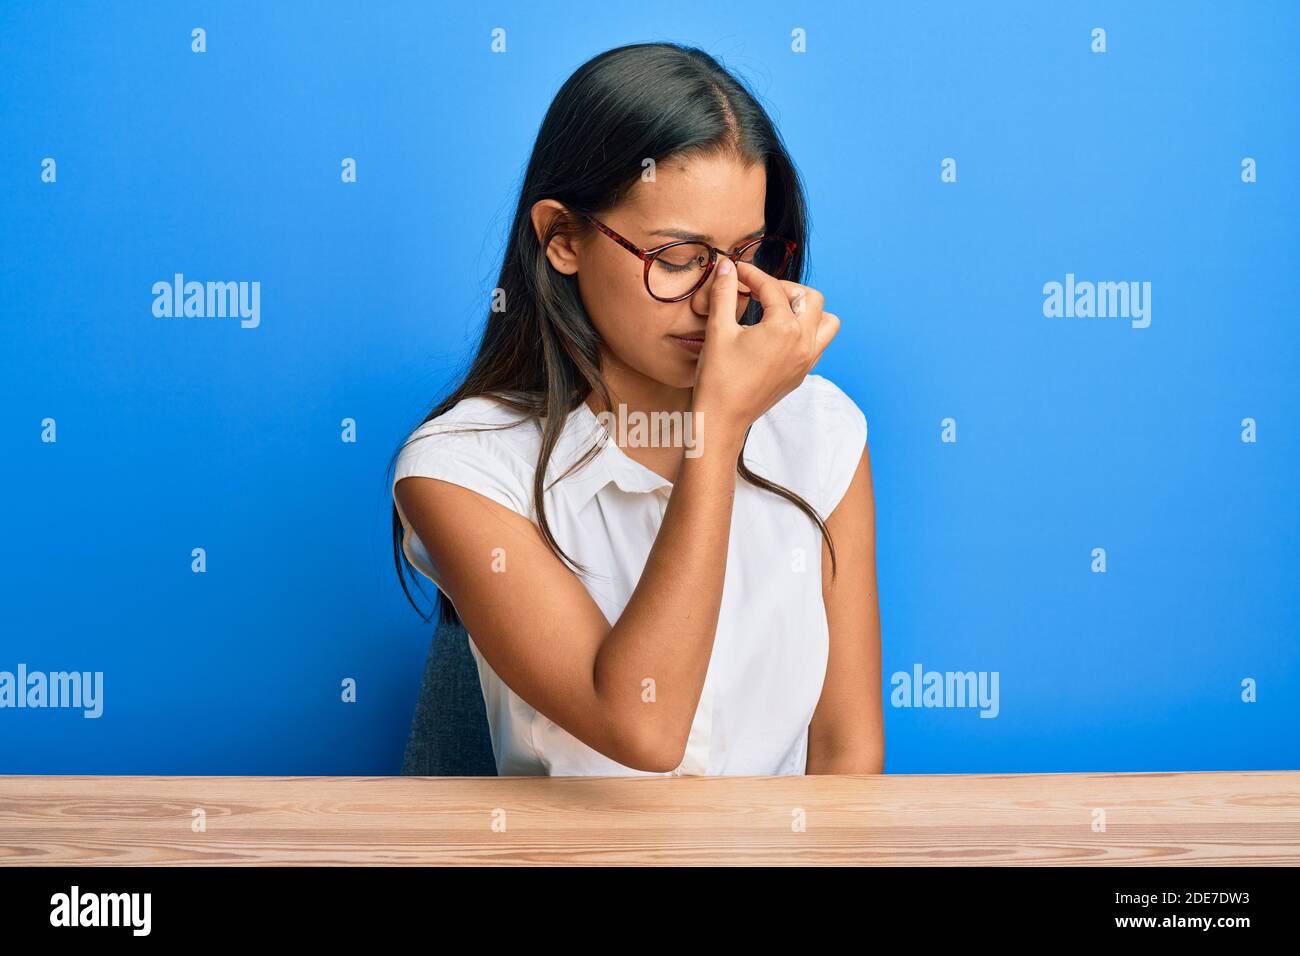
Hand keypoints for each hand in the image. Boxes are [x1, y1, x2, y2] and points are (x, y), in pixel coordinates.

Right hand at [691, 257, 839, 437]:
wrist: (723, 420)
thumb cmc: (718, 378)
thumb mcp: (718, 330)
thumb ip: (724, 293)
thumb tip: (726, 266)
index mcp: (784, 329)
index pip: (772, 288)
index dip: (751, 275)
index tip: (737, 271)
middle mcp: (803, 343)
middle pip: (810, 298)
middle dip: (785, 288)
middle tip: (760, 291)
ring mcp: (807, 361)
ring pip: (826, 322)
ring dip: (807, 310)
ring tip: (779, 310)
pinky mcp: (802, 374)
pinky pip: (819, 344)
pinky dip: (806, 332)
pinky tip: (780, 334)